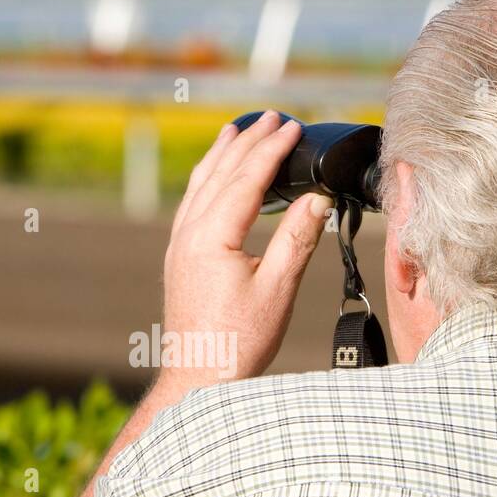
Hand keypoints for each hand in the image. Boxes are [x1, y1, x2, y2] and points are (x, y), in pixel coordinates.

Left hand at [157, 110, 331, 396]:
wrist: (198, 378)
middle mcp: (188, 235)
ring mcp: (178, 247)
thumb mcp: (278, 289)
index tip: (292, 126)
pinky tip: (213, 179)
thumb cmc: (238, 342)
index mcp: (212, 238)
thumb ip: (297, 238)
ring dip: (220, 156)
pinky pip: (190, 205)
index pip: (246, 179)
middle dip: (246, 142)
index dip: (271, 150)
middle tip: (271, 118)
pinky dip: (205, 181)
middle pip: (219, 174)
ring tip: (236, 131)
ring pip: (198, 186)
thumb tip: (318, 197)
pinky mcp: (178, 260)